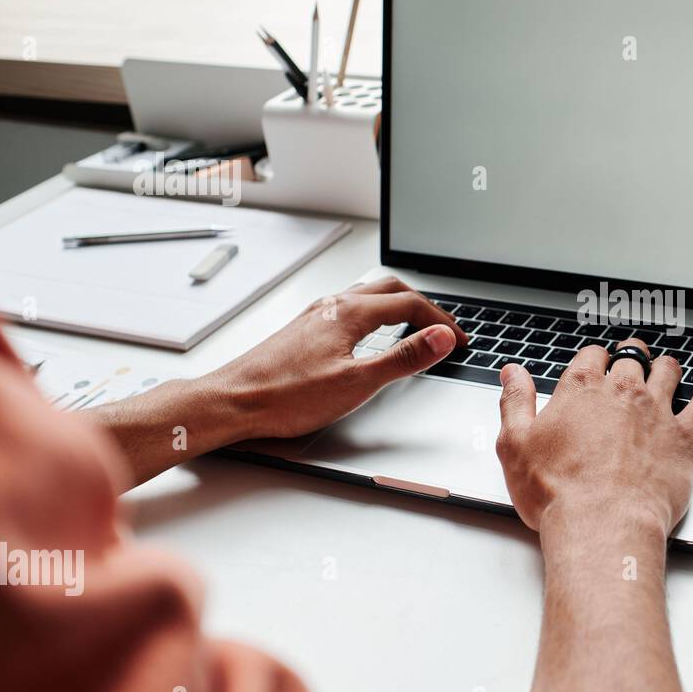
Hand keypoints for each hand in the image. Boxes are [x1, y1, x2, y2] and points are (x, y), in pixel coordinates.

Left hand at [208, 276, 466, 440]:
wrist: (233, 402)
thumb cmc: (286, 396)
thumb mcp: (357, 382)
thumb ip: (404, 358)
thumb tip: (441, 338)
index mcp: (350, 313)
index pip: (410, 304)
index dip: (441, 323)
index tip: (459, 341)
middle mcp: (332, 305)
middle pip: (390, 289)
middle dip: (424, 307)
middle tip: (443, 330)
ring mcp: (316, 315)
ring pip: (368, 295)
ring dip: (398, 305)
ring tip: (416, 326)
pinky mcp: (304, 329)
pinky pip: (349, 308)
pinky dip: (375, 314)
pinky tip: (370, 335)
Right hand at [494, 337, 692, 544]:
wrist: (602, 523)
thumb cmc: (557, 492)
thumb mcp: (516, 444)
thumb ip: (515, 401)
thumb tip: (513, 373)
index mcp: (581, 389)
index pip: (591, 356)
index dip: (594, 358)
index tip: (595, 363)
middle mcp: (622, 392)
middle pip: (631, 358)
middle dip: (630, 356)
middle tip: (631, 360)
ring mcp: (656, 411)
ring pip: (668, 371)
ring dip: (666, 368)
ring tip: (667, 369)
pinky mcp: (683, 437)